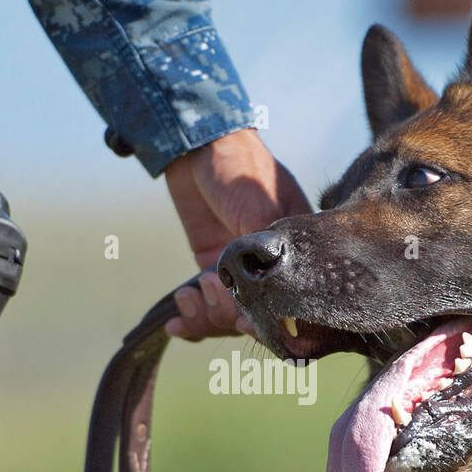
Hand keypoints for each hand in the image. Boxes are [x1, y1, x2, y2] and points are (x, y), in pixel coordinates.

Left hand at [162, 128, 310, 339]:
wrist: (196, 146)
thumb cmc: (240, 169)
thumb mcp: (261, 208)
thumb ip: (266, 254)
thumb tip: (264, 301)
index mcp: (296, 256)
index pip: (293, 305)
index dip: (270, 322)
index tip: (247, 321)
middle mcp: (270, 270)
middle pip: (258, 320)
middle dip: (230, 315)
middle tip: (211, 287)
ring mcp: (240, 274)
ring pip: (228, 320)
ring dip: (206, 315)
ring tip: (189, 292)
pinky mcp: (211, 271)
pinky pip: (205, 310)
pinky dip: (191, 322)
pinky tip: (175, 325)